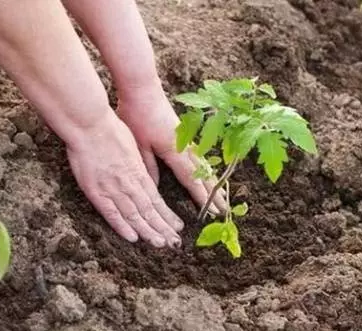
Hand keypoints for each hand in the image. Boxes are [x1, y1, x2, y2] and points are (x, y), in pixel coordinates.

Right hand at [66, 109, 183, 247]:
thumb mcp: (132, 145)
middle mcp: (129, 183)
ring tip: (160, 243)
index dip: (167, 214)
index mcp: (138, 171)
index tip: (177, 226)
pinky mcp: (96, 191)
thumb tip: (144, 176)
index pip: (156, 199)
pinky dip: (122, 226)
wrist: (89, 124)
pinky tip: (133, 238)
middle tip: (174, 242)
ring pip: (134, 215)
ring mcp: (113, 188)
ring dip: (148, 231)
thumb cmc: (109, 129)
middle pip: (149, 210)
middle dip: (162, 227)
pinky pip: (111, 213)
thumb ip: (138, 164)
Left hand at [117, 86, 227, 213]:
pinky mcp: (183, 132)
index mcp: (173, 150)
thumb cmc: (136, 114)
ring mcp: (186, 138)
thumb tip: (155, 189)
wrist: (142, 87)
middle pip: (203, 173)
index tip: (212, 212)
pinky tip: (208, 173)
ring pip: (203, 165)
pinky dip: (206, 168)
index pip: (191, 179)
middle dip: (214, 193)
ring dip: (212, 181)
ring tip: (222, 196)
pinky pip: (199, 155)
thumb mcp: (138, 144)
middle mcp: (184, 146)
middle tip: (224, 211)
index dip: (202, 196)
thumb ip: (148, 167)